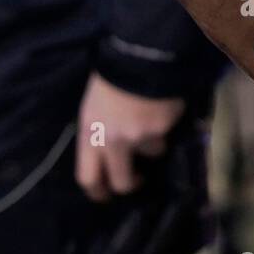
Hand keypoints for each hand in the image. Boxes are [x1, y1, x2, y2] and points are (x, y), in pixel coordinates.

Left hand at [76, 72, 186, 201]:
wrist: (139, 58)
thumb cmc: (112, 76)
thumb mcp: (95, 103)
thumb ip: (99, 128)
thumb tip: (109, 146)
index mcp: (89, 133)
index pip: (87, 176)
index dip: (97, 191)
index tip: (105, 195)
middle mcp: (111, 142)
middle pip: (120, 181)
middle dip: (130, 184)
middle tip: (137, 181)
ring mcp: (137, 138)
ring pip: (151, 154)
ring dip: (153, 143)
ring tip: (153, 121)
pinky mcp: (160, 131)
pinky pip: (164, 135)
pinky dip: (165, 125)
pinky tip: (162, 108)